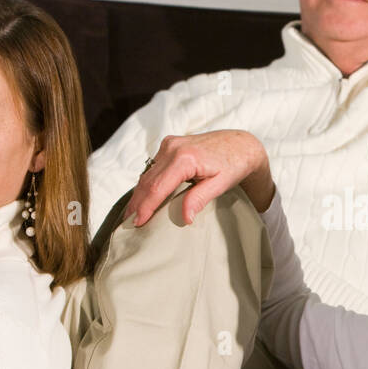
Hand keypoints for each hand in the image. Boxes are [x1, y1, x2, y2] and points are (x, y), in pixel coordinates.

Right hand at [123, 130, 273, 226]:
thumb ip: (200, 199)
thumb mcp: (221, 184)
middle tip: (126, 224)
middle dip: (137, 204)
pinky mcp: (169, 145)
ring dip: (139, 195)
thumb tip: (185, 218)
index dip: (146, 206)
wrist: (240, 144)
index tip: (136, 223)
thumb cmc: (234, 164)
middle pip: (148, 181)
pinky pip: (153, 168)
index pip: (158, 187)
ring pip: (147, 174)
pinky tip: (142, 199)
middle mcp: (172, 147)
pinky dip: (146, 184)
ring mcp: (169, 144)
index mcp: (185, 157)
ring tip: (130, 215)